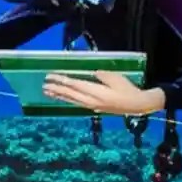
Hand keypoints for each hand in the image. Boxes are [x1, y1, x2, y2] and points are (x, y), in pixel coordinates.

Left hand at [42, 71, 165, 115]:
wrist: (137, 105)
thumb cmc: (127, 89)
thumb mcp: (116, 78)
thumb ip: (102, 75)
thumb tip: (92, 73)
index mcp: (96, 92)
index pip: (74, 85)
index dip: (62, 80)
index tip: (51, 76)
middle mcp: (91, 100)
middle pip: (70, 94)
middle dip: (57, 89)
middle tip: (44, 85)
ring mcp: (92, 106)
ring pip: (72, 100)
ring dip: (59, 96)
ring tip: (48, 93)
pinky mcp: (94, 108)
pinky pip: (77, 103)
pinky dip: (68, 100)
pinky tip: (63, 98)